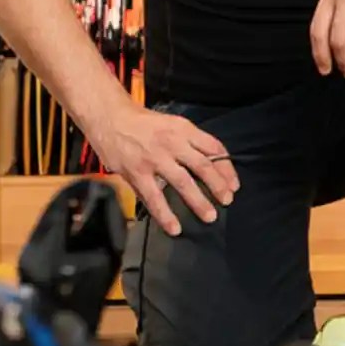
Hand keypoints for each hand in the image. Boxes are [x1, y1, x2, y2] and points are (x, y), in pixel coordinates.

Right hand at [91, 103, 240, 235]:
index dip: (226, 168)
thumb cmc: (143, 122)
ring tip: (210, 216)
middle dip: (218, 186)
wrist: (110, 117)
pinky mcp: (137, 173)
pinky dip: (165, 215)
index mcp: (184, 129)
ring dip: (199, 202)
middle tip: (227, 200)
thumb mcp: (172, 123)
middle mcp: (172, 143)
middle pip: (203, 166)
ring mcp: (155, 159)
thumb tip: (211, 163)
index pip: (213, 148)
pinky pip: (154, 198)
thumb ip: (190, 141)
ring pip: (183, 183)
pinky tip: (175, 228)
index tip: (234, 184)